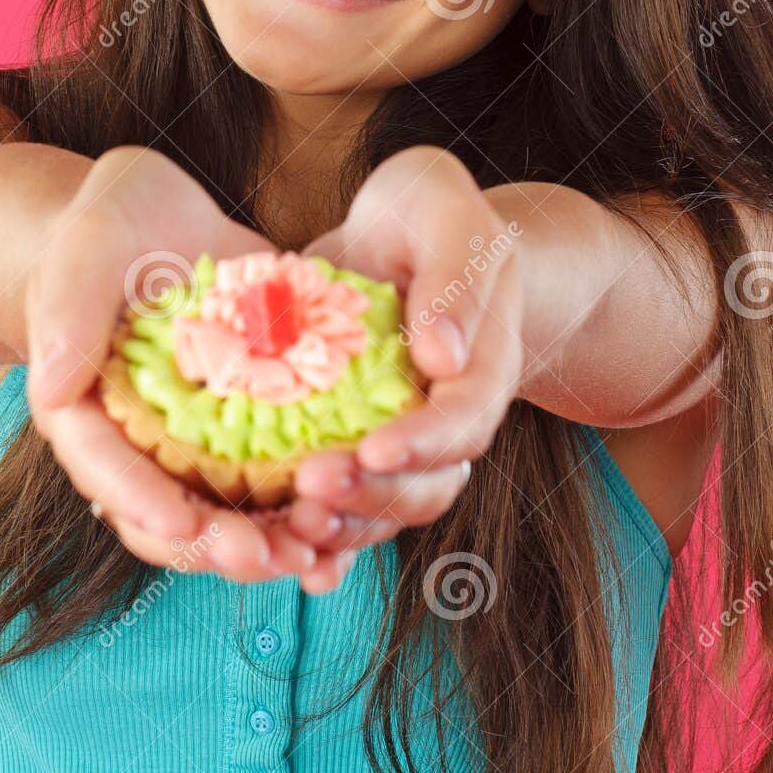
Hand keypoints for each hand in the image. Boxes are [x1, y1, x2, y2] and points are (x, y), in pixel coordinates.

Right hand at [24, 146, 354, 591]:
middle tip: (272, 558)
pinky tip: (346, 532)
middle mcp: (139, 443)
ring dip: (269, 542)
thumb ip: (67, 311)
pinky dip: (304, 511)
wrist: (156, 216)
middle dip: (217, 545)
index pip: (105, 471)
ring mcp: (195, 442)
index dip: (143, 503)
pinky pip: (273, 483)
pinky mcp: (247, 428)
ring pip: (227, 515)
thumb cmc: (105, 225)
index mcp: (85, 414)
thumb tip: (54, 385)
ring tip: (318, 554)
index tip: (185, 526)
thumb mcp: (84, 248)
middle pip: (169, 518)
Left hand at [286, 147, 525, 551]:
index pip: (464, 418)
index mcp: (481, 365)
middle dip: (374, 495)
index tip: (375, 448)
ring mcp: (402, 440)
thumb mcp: (442, 210)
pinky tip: (293, 561)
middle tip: (312, 486)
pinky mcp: (355, 447)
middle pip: (429, 482)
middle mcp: (446, 417)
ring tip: (292, 525)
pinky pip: (349, 508)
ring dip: (346, 526)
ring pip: (388, 507)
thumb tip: (444, 354)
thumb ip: (453, 273)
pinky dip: (327, 543)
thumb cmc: (428, 213)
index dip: (424, 442)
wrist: (403, 237)